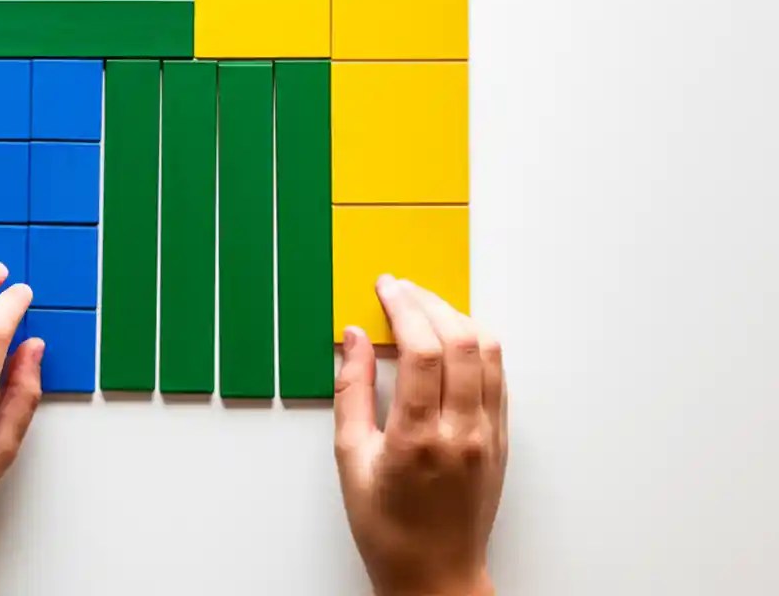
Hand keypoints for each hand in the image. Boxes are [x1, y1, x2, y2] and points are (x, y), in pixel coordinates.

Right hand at [334, 276, 506, 595]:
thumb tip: (353, 339)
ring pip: (489, 352)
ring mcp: (489, 434)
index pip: (421, 349)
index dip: (403, 307)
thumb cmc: (386, 526)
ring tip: (427, 307)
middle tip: (402, 289)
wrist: (434, 573)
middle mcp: (463, 431)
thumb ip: (351, 392)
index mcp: (419, 438)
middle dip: (429, 302)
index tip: (385, 287)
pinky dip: (477, 346)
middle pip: (461, 340)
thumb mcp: (350, 459)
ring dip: (458, 318)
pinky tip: (452, 340)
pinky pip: (498, 376)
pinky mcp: (503, 438)